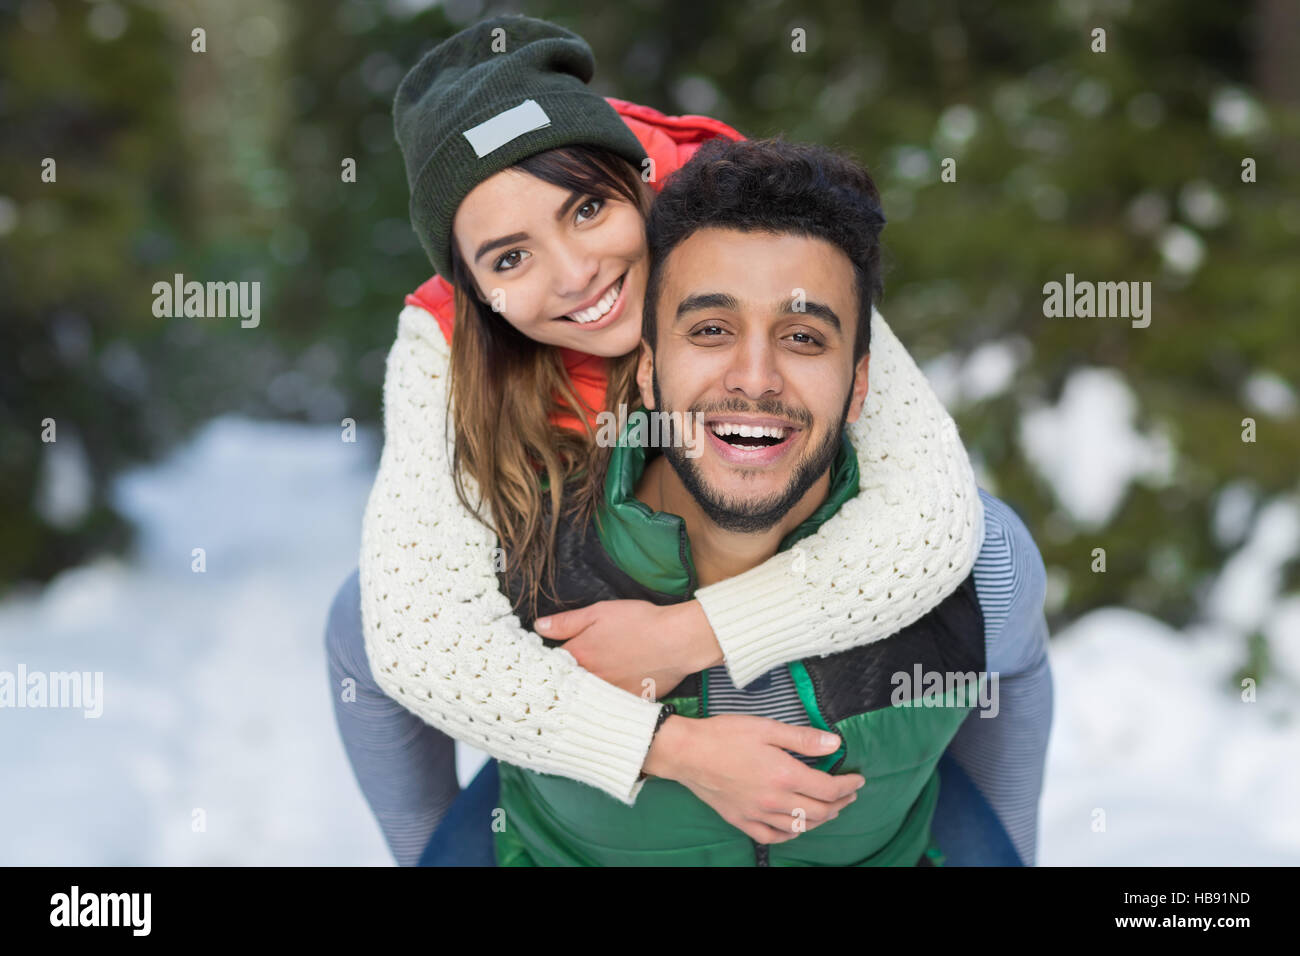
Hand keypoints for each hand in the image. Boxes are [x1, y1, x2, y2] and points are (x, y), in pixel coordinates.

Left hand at [536, 600, 721, 697]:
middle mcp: (589, 680)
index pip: (549, 664)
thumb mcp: (598, 612)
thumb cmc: (638, 622)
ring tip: (578, 691)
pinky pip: (607, 708)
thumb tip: (538, 627)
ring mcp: (608, 695)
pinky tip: (605, 698)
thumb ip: (566, 622)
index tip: (542, 663)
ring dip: (579, 695)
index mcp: (578, 656)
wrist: (676, 641)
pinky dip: (602, 704)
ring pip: (584, 699)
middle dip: (559, 683)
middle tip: (555, 682)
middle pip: (564, 686)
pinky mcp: (627, 704)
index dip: (545, 662)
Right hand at [642, 714, 865, 843]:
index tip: (858, 779)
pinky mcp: (741, 820)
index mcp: (784, 775)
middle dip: (841, 804)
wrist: (686, 753)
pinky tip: (795, 827)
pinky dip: (790, 834)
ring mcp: (757, 814)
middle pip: (819, 812)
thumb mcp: (766, 727)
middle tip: (849, 794)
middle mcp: (774, 800)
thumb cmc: (725, 735)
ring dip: (821, 820)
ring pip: (799, 828)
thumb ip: (802, 738)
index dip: (848, 786)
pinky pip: (772, 836)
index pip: (828, 789)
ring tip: (830, 809)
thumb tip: (835, 743)